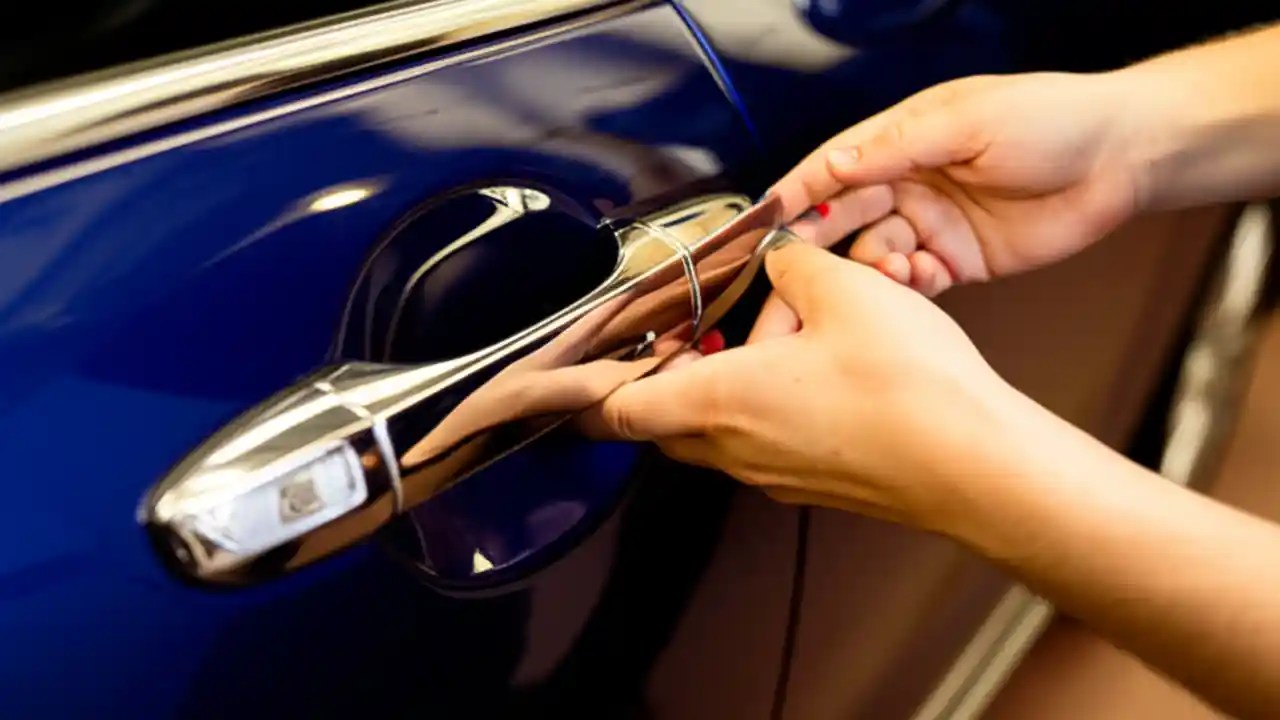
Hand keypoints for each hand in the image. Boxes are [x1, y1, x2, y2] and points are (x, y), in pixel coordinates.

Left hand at [582, 242, 1029, 529]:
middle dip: (664, 375)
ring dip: (722, 386)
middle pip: (661, 421)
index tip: (584, 364)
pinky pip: (762, 443)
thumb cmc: (911, 391)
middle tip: (691, 331)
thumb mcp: (844, 290)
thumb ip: (793, 264)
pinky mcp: (812, 483)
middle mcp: (736, 448)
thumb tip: (779, 257)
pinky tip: (814, 370)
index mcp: (720, 401)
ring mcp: (773, 474)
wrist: (978, 467)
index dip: (589, 387)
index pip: (616, 410)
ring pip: (715, 430)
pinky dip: (763, 407)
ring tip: (774, 337)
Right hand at [776, 72, 1144, 295]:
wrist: (1124, 158)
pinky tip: (920, 280)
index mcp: (903, 140)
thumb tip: (831, 164)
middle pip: (843, 217)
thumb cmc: (1053, 118)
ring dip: (872, 270)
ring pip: (874, 255)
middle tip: (799, 272)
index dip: (795, 193)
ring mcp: (933, 223)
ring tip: (892, 271)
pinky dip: (907, 287)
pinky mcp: (959, 260)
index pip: (832, 168)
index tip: (762, 220)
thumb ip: (896, 147)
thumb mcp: (968, 122)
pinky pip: (914, 282)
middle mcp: (909, 182)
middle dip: (818, 243)